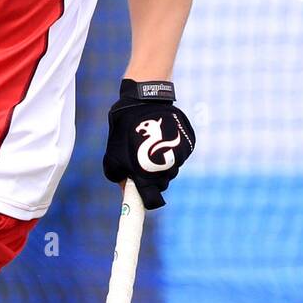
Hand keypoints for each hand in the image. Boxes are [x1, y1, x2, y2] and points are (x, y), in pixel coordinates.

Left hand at [102, 78, 194, 209]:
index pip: (153, 200)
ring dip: (162, 162)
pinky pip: (180, 154)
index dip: (147, 201)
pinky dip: (172, 149)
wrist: (144, 101)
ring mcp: (181, 156)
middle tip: (141, 163)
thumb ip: (119, 177)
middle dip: (153, 178)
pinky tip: (161, 137)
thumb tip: (126, 190)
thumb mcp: (113, 155)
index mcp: (148, 174)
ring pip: (172, 168)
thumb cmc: (124, 130)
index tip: (144, 200)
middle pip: (163, 183)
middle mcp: (168, 168)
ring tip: (151, 144)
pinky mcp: (188, 143)